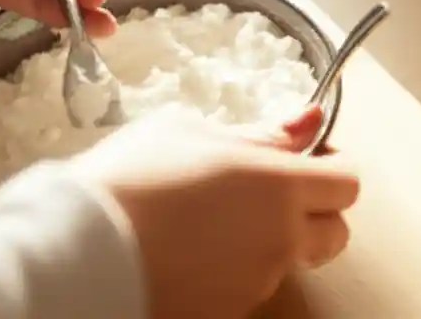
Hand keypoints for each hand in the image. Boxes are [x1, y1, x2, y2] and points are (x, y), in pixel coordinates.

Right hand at [69, 106, 358, 318]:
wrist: (73, 251)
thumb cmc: (128, 180)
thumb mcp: (193, 132)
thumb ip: (261, 133)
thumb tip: (309, 120)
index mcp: (281, 185)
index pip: (347, 182)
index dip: (330, 167)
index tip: (306, 158)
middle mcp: (280, 238)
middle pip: (335, 233)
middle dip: (315, 214)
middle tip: (272, 195)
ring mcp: (255, 281)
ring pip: (290, 261)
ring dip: (271, 242)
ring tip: (216, 223)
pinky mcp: (227, 310)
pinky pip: (248, 285)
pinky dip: (234, 270)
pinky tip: (194, 252)